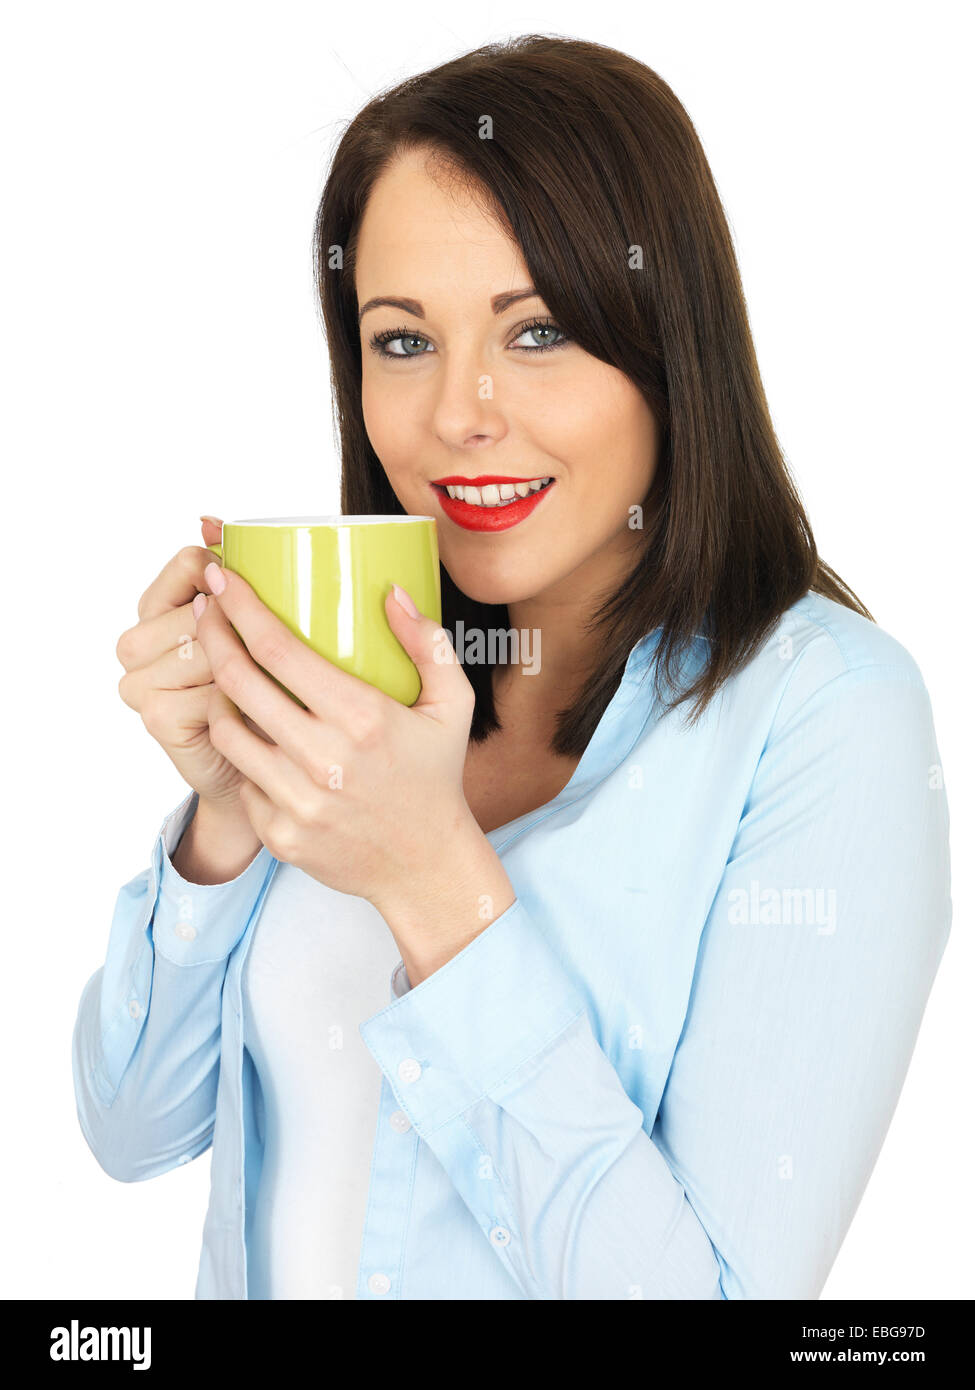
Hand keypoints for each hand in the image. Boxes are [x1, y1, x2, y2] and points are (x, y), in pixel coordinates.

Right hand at [115, 518, 248, 807]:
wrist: (262, 766)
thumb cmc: (269, 691)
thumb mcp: (261, 628)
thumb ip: (237, 575)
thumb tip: (208, 519)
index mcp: (158, 606)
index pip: (189, 563)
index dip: (229, 576)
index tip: (259, 598)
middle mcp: (138, 641)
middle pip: (200, 609)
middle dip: (241, 634)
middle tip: (269, 665)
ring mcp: (139, 681)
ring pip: (205, 650)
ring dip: (245, 672)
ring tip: (264, 692)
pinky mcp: (154, 716)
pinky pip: (208, 691)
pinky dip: (239, 704)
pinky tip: (250, 717)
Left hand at [193, 559, 514, 982]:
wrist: (427, 867)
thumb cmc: (436, 778)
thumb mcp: (452, 705)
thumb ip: (428, 643)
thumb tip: (391, 592)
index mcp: (364, 719)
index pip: (279, 651)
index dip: (240, 607)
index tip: (222, 578)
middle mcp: (325, 760)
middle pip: (238, 682)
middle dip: (212, 635)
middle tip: (207, 612)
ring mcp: (297, 802)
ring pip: (226, 730)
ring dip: (216, 694)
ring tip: (224, 673)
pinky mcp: (279, 834)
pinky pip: (242, 777)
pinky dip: (244, 752)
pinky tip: (253, 736)